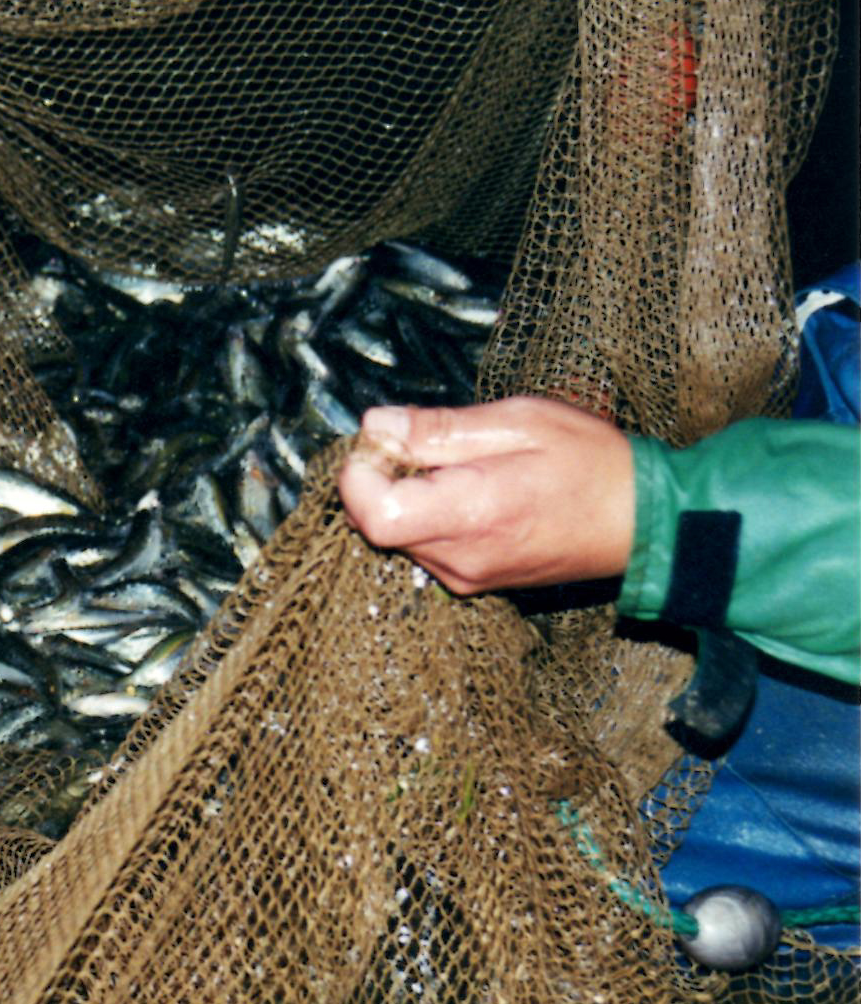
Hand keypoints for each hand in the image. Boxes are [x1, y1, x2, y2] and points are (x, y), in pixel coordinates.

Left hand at [337, 396, 635, 593]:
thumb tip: (376, 426)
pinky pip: (425, 545)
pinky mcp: (473, 580)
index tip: (379, 440)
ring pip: (398, 535)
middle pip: (376, 524)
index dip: (359, 474)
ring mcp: (465, 576)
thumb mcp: (519, 422)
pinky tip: (466, 488)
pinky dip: (427, 513)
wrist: (644, 522)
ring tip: (457, 462)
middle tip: (418, 439)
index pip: (372, 514)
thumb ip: (440, 429)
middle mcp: (459, 558)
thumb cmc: (593, 465)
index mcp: (470, 515)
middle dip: (380, 478)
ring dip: (406, 495)